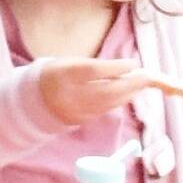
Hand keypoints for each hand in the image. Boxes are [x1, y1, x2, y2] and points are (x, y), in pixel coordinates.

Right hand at [32, 56, 156, 124]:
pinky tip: (128, 92)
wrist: (34, 101)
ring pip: (111, 102)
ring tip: (142, 82)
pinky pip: (107, 109)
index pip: (93, 71)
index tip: (133, 63)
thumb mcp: (69, 62)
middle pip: (108, 91)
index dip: (116, 68)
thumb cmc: (56, 74)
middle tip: (147, 76)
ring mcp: (77, 110)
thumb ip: (95, 65)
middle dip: (132, 84)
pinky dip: (121, 99)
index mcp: (64, 74)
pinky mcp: (84, 119)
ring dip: (130, 92)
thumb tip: (126, 68)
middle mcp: (71, 94)